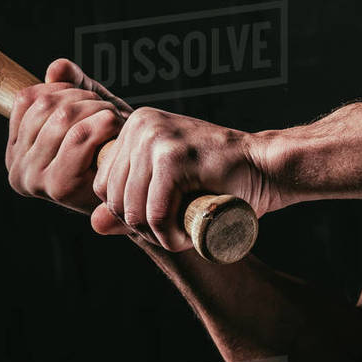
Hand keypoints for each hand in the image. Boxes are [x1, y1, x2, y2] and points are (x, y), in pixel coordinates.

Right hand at [5, 58, 130, 213]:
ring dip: (98, 109)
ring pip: (64, 118)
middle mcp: (16, 170)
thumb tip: (56, 67)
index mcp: (15, 151)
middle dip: (85, 98)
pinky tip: (116, 130)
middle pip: (47, 106)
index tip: (87, 100)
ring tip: (113, 120)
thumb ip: (71, 84)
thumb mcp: (87, 108)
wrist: (138, 186)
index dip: (62, 89)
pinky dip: (104, 123)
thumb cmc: (110, 144)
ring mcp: (34, 181)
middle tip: (107, 111)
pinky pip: (79, 136)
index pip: (27, 98)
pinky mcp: (59, 187)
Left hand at [90, 106, 276, 252]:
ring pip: (132, 209)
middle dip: (140, 226)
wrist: (266, 166)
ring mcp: (156, 138)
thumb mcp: (168, 186)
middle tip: (172, 230)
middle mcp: (141, 125)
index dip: (127, 213)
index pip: (103, 184)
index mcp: (136, 126)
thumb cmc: (221, 179)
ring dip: (156, 235)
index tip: (159, 219)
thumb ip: (132, 201)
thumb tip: (95, 226)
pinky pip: (155, 213)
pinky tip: (187, 236)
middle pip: (112, 198)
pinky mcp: (173, 158)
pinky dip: (169, 235)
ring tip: (182, 232)